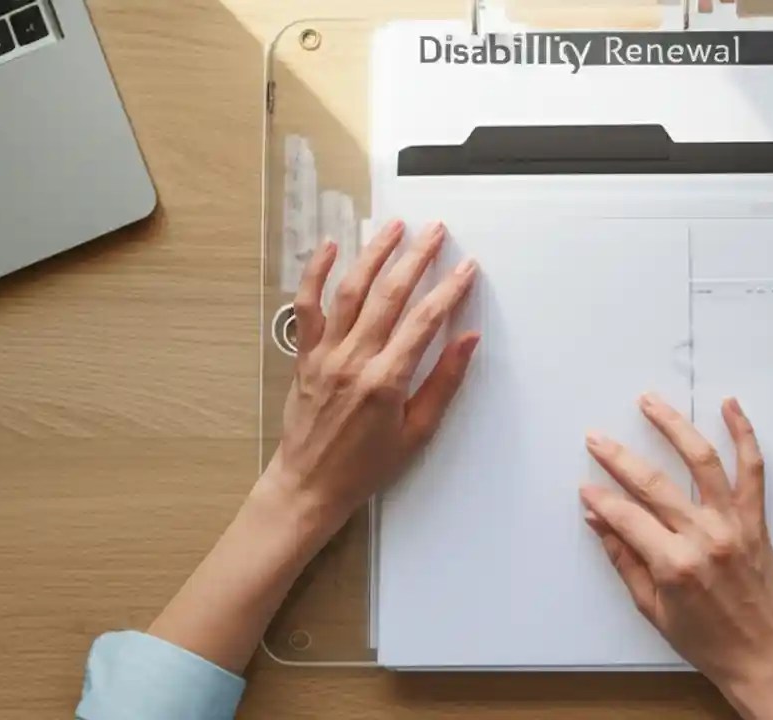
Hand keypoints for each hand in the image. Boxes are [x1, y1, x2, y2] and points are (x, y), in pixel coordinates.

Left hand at [260, 220, 479, 534]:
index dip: (449, 290)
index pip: (424, 321)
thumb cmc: (366, 465)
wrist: (309, 483)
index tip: (467, 267)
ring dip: (374, 254)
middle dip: (416, 258)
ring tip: (394, 227)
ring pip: (350, 291)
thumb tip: (468, 339)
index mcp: (386, 381)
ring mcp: (325, 354)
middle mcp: (354, 360)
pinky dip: (315, 273)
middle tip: (436, 232)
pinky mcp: (304, 354)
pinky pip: (306, 306)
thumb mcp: (417, 432)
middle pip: (389, 295)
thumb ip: (443, 382)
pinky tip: (329, 247)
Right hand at [581, 394, 772, 719]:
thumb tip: (597, 518)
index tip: (585, 485)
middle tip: (596, 437)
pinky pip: (752, 470)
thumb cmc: (703, 638)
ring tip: (650, 402)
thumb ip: (624, 558)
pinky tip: (730, 405)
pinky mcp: (755, 519)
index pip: (626, 517)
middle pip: (654, 484)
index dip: (601, 499)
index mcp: (674, 565)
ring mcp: (733, 524)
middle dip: (619, 457)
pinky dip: (744, 434)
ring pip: (702, 461)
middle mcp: (704, 537)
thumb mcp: (651, 608)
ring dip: (674, 427)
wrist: (759, 653)